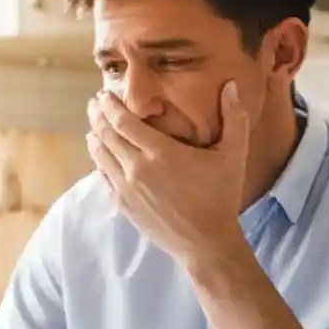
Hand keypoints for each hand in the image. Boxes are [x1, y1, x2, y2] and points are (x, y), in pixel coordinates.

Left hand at [86, 81, 250, 271]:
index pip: (123, 121)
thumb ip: (234, 118)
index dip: (111, 106)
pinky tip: (99, 155)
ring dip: (95, 136)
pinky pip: (103, 178)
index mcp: (160, 152)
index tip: (105, 93)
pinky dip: (98, 162)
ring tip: (93, 125)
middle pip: (107, 135)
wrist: (205, 243)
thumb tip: (231, 85)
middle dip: (98, 116)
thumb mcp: (233, 156)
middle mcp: (137, 168)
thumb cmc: (220, 197)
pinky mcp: (123, 205)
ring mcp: (126, 189)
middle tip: (95, 103)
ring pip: (100, 156)